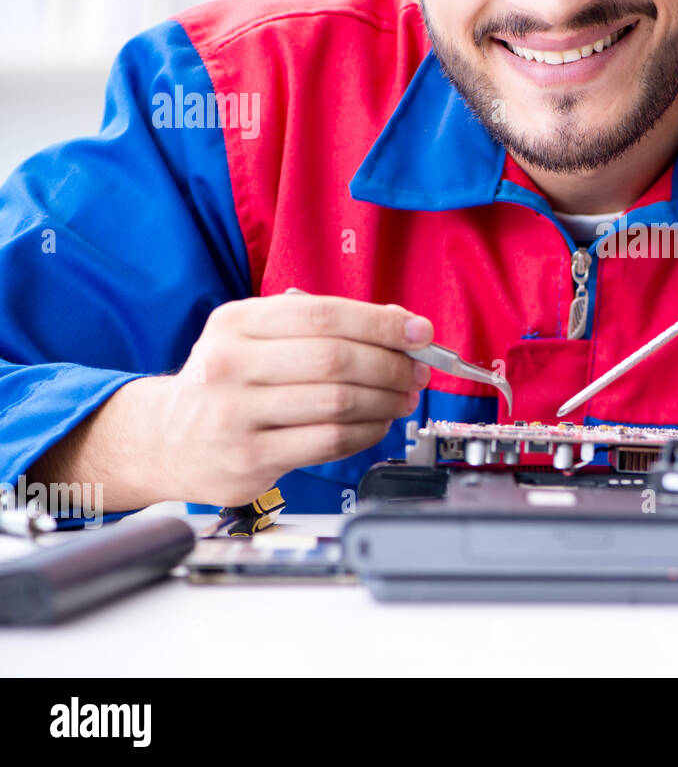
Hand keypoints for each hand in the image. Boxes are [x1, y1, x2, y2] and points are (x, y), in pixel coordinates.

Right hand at [138, 292, 433, 505]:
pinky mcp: (249, 458)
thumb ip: (320, 327)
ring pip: (337, 403)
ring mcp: (235, 414)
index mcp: (237, 322)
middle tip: (417, 371)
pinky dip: (367, 432)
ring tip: (402, 398)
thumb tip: (399, 325)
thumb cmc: (225, 383)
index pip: (323, 314)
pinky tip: (377, 425)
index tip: (418, 331)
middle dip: (391, 365)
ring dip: (385, 401)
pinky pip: (328, 442)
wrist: (164, 439)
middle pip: (335, 359)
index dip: (381, 323)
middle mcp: (230, 364)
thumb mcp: (255, 338)